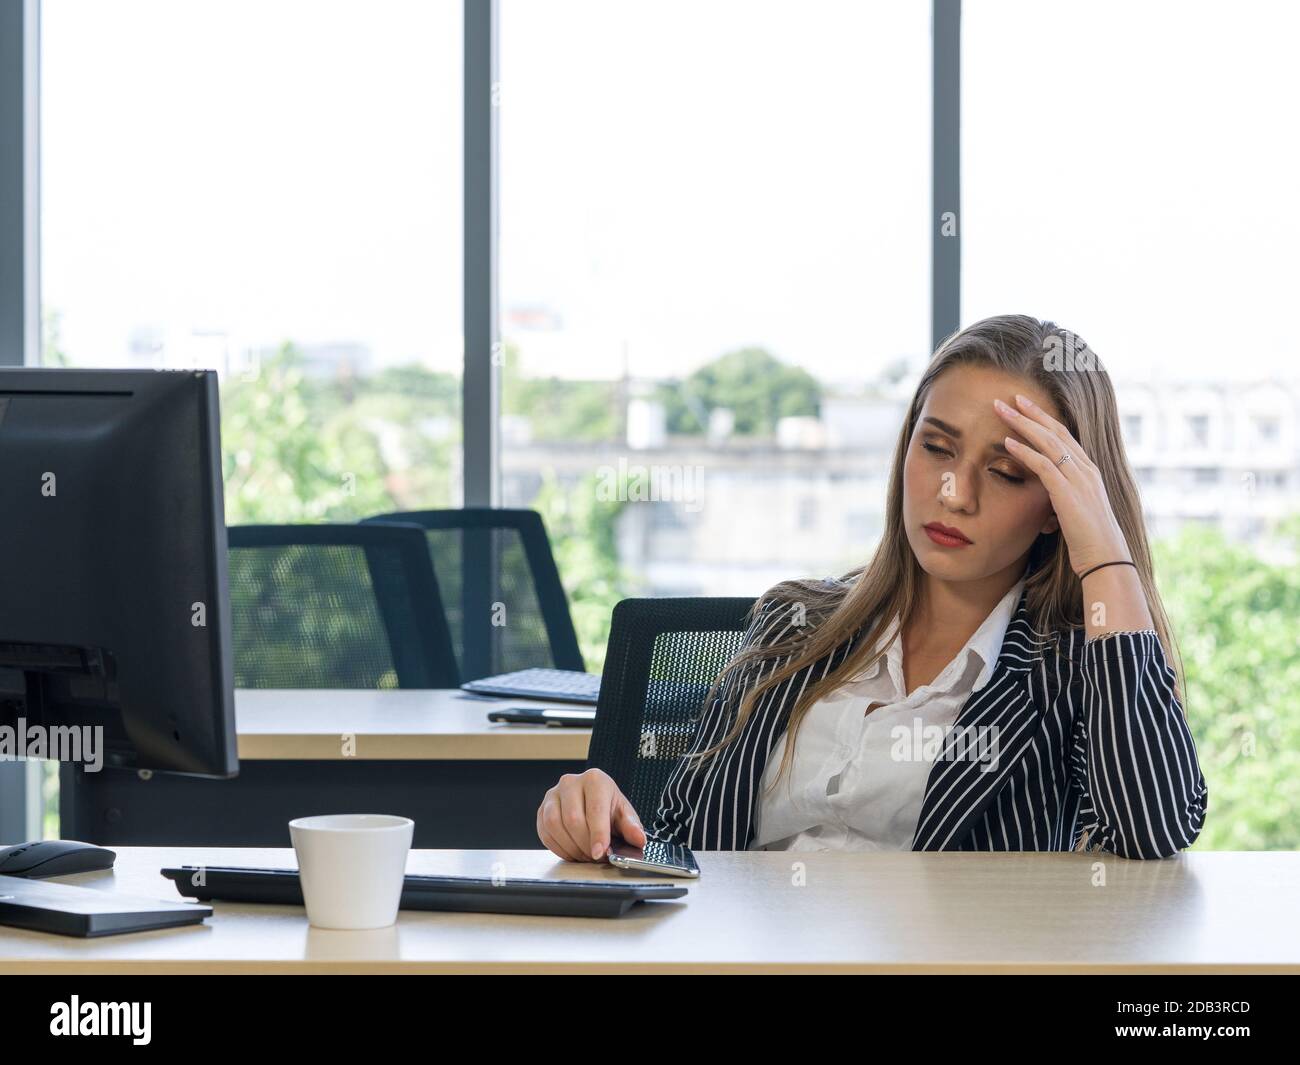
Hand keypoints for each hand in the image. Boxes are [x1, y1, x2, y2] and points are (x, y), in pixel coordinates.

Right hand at [536, 768, 646, 861]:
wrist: (592, 802)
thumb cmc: (608, 807)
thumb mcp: (624, 815)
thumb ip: (632, 827)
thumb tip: (638, 839)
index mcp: (595, 780)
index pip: (595, 809)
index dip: (598, 834)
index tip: (600, 852)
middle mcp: (570, 782)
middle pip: (573, 819)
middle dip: (585, 844)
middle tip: (596, 857)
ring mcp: (553, 795)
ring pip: (555, 825)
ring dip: (570, 847)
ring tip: (585, 854)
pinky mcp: (542, 809)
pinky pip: (545, 832)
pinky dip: (559, 848)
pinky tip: (572, 851)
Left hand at [993, 393, 1131, 575]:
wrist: (1104, 558)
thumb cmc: (1088, 539)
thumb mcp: (1074, 510)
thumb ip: (1062, 495)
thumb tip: (1047, 493)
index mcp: (1088, 471)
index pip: (1064, 436)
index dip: (1044, 419)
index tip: (1024, 406)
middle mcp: (1086, 469)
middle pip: (1055, 431)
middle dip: (1032, 413)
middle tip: (1009, 398)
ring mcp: (1079, 479)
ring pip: (1048, 442)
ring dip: (1023, 424)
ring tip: (1002, 411)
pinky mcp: (1068, 493)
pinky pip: (1043, 465)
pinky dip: (1024, 452)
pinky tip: (1007, 443)